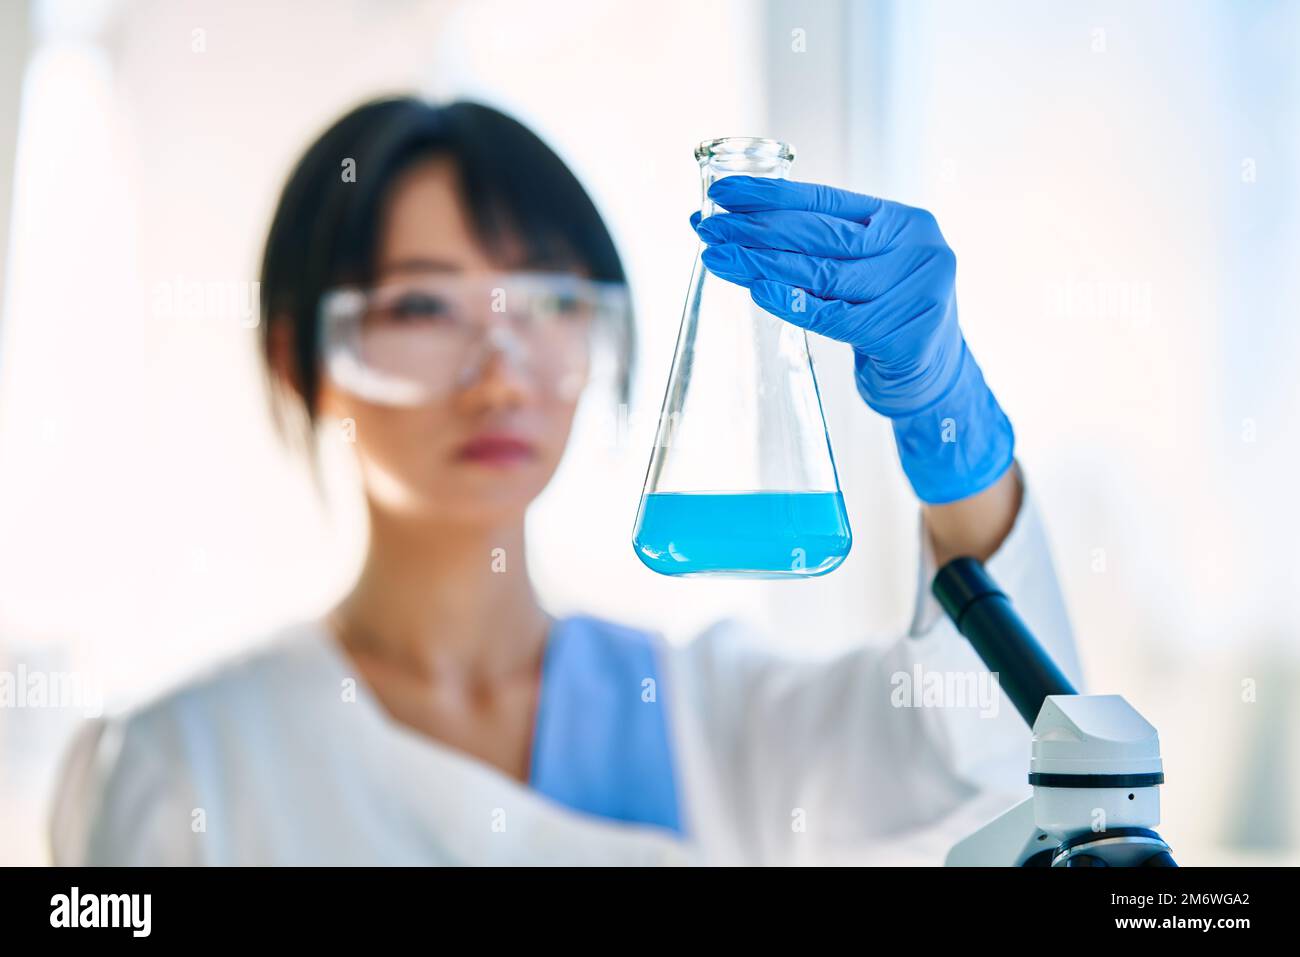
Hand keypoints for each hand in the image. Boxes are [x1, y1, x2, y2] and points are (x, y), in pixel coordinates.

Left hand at [693, 176, 1013, 504]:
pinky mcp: (906, 336)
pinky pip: (834, 318)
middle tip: (707, 227)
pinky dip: (792, 304)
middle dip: (755, 229)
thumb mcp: (866, 268)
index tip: (721, 193)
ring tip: (718, 257)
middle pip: (820, 234)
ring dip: (761, 264)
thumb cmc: (887, 316)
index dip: (770, 195)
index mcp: (903, 221)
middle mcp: (917, 249)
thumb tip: (739, 226)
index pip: (825, 200)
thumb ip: (824, 246)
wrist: (934, 378)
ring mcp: (916, 292)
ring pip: (823, 273)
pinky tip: (757, 292)